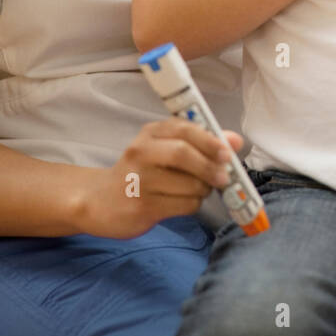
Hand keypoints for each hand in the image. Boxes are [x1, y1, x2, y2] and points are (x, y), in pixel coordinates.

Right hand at [76, 118, 243, 238]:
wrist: (99, 201)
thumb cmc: (141, 172)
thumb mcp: (165, 149)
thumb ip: (201, 142)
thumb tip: (236, 141)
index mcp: (150, 133)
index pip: (184, 128)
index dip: (210, 140)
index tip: (228, 153)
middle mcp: (141, 153)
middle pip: (183, 154)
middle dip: (210, 167)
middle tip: (224, 177)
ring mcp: (139, 181)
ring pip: (188, 184)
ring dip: (204, 190)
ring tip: (200, 190)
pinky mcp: (142, 207)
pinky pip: (183, 205)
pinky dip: (193, 204)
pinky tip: (184, 202)